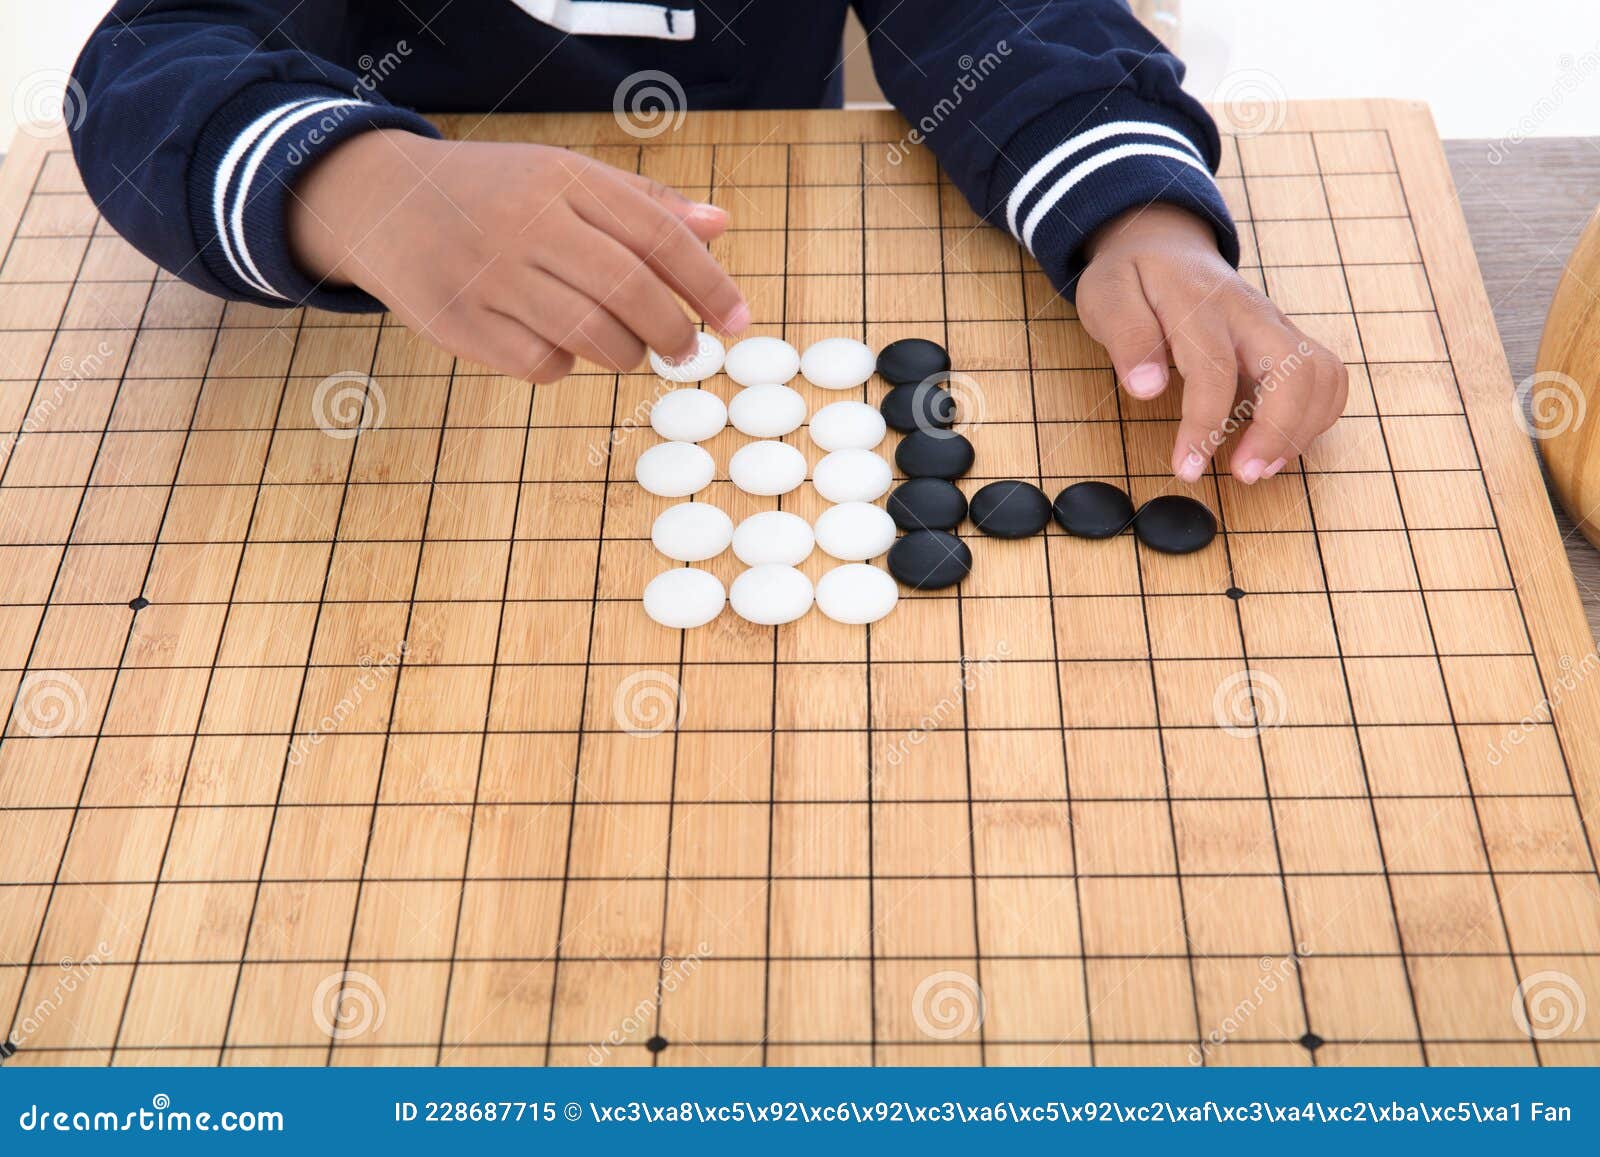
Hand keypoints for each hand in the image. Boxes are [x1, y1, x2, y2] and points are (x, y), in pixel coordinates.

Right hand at [287, 130, 748, 380]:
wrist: (382, 202)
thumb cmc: (496, 194)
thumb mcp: (565, 179)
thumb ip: (643, 205)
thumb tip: (719, 227)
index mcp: (563, 178)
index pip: (658, 232)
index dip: (709, 283)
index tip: (740, 320)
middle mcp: (526, 220)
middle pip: (629, 290)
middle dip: (673, 331)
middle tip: (687, 351)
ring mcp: (488, 273)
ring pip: (590, 335)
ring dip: (626, 353)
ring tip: (628, 348)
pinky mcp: (458, 321)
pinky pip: (540, 364)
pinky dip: (564, 365)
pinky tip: (555, 344)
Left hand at [1076, 203, 1347, 483]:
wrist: (1164, 242)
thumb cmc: (1133, 276)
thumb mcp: (1107, 297)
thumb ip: (1127, 339)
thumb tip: (1147, 388)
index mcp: (1199, 304)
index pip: (1214, 369)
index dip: (1206, 426)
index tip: (1188, 469)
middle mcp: (1249, 313)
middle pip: (1294, 369)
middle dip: (1278, 431)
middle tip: (1244, 475)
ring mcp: (1275, 324)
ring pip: (1321, 374)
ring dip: (1302, 428)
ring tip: (1260, 467)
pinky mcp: (1286, 339)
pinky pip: (1324, 376)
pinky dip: (1315, 416)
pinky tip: (1277, 444)